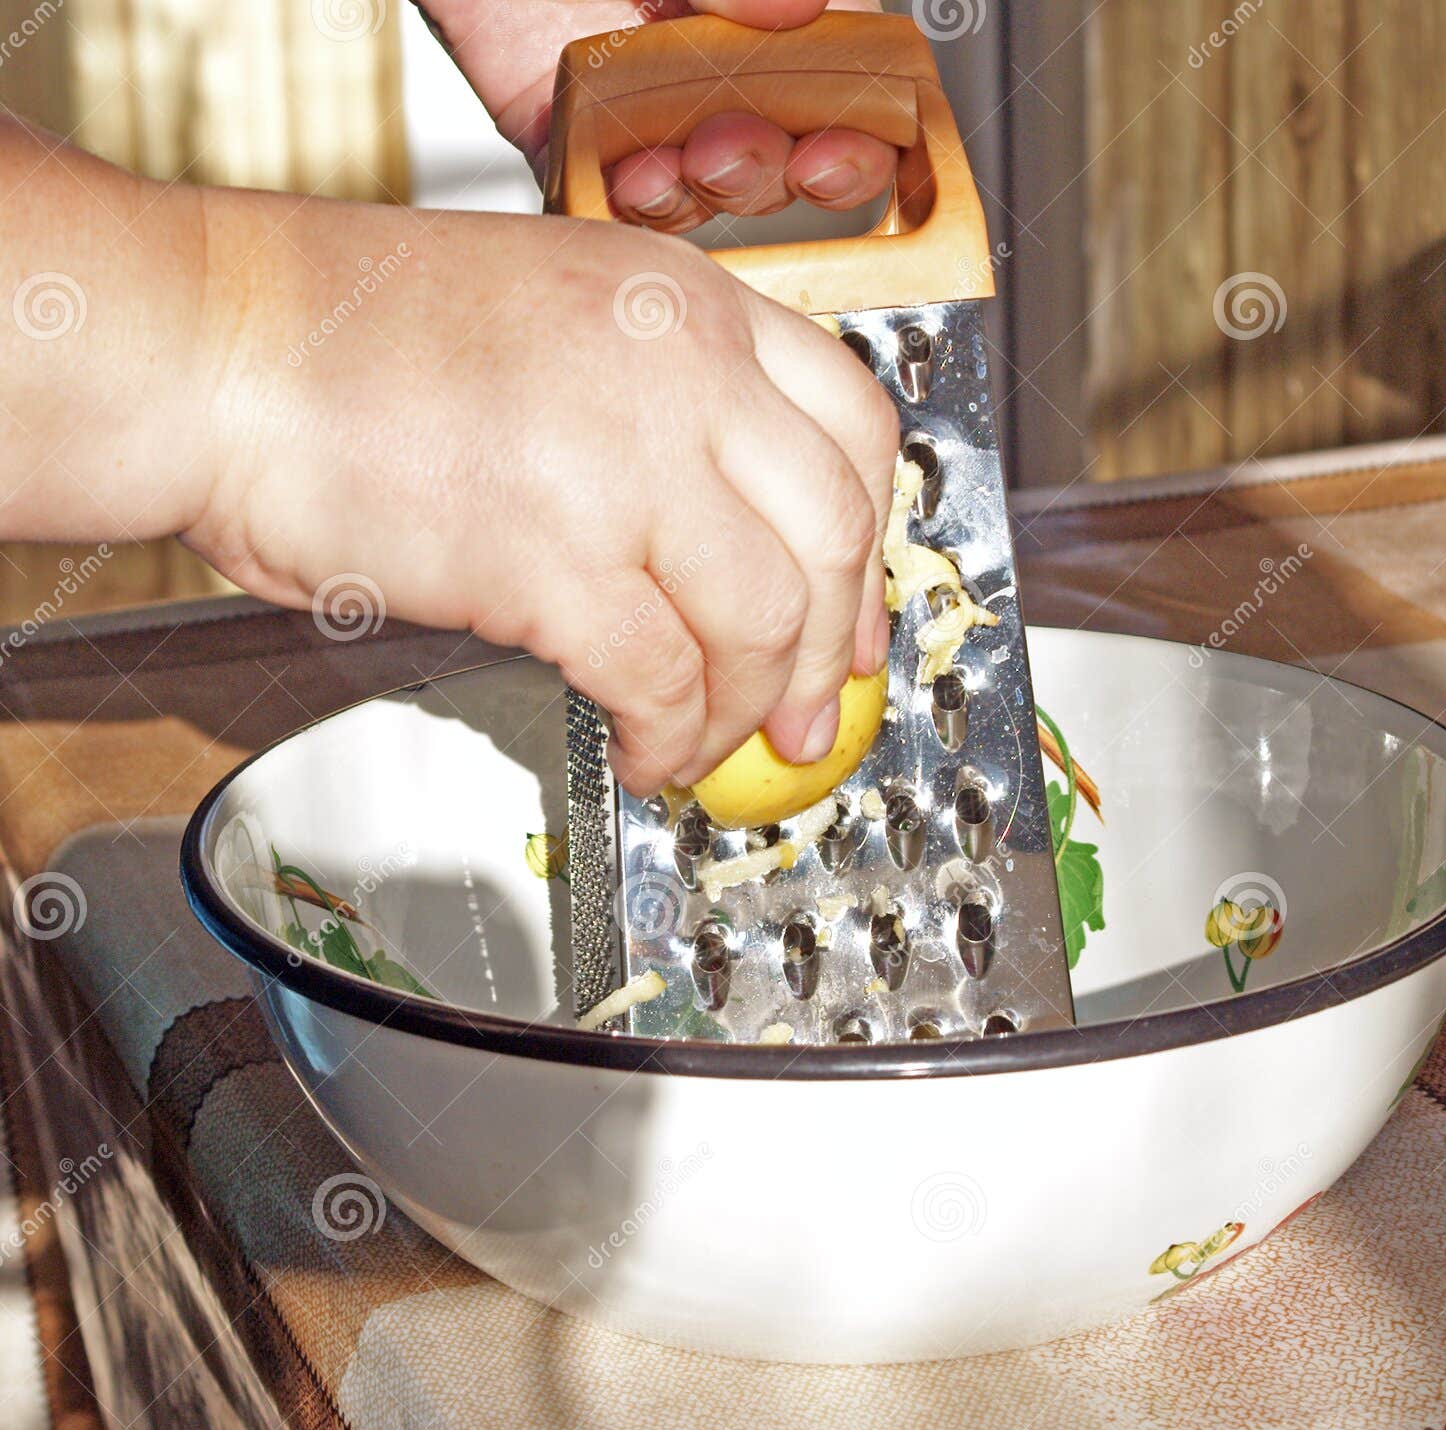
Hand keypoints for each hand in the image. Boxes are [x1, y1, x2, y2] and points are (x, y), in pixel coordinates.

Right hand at [191, 197, 899, 792]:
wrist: (220, 350)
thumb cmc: (353, 344)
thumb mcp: (564, 326)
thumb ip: (667, 418)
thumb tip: (728, 551)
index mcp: (686, 304)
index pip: (854, 426)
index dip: (870, 544)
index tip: (853, 614)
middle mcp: (678, 371)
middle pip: (833, 533)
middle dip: (831, 651)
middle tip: (812, 717)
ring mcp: (623, 461)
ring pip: (764, 621)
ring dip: (748, 710)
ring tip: (711, 749)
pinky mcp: (552, 557)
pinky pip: (665, 680)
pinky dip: (672, 738)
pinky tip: (648, 755)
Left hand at [418, 0, 896, 233]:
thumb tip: (803, 6)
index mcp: (776, 24)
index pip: (850, 100)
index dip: (858, 143)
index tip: (837, 151)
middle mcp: (721, 77)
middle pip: (781, 168)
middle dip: (773, 175)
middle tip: (750, 150)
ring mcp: (650, 115)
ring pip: (703, 195)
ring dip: (706, 192)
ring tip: (682, 160)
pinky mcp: (576, 141)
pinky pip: (610, 201)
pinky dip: (631, 204)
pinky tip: (634, 174)